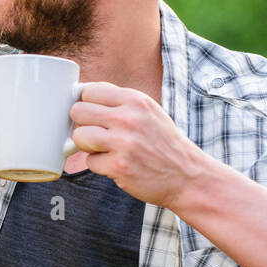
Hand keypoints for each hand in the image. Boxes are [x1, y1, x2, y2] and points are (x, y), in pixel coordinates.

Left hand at [69, 82, 210, 208]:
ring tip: (107, 149)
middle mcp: (128, 118)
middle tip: (98, 134)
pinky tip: (118, 164)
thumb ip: (119, 103)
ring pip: (79, 136)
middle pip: (78, 111)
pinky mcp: (119, 166)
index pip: (90, 91)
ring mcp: (123, 142)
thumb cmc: (163, 143)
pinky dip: (101, 165)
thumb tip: (81, 97)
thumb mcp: (148, 112)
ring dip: (88, 146)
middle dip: (83, 124)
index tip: (95, 115)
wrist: (188, 176)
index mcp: (135, 100)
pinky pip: (90, 161)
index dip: (88, 104)